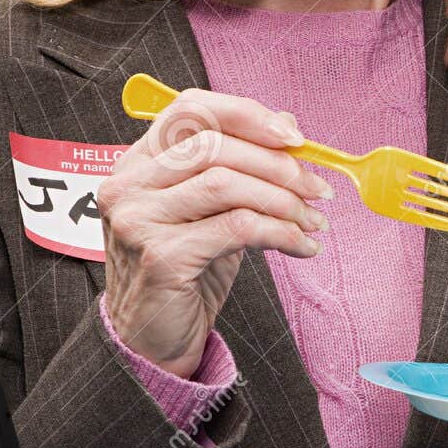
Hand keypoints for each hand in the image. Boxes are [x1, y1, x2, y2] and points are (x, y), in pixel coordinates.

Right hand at [98, 90, 331, 376]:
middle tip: (319, 190)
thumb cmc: (188, 269)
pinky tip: (302, 246)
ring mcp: (138, 220)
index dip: (247, 114)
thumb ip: (239, 168)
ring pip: (226, 184)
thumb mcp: (212, 210)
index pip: (190, 109)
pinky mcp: (160, 256)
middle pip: (215, 146)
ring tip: (314, 221)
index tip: (295, 138)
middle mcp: (128, 184)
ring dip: (284, 201)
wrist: (155, 338)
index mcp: (138, 162)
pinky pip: (237, 228)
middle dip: (279, 165)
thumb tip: (288, 127)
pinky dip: (281, 233)